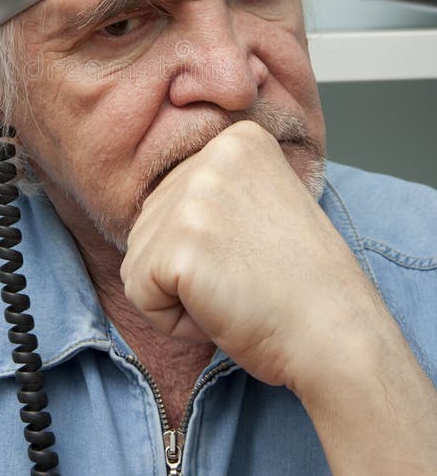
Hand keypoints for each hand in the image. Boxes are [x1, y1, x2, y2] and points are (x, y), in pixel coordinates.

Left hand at [120, 120, 384, 392]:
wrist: (337, 335)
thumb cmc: (303, 285)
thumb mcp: (262, 205)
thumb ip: (213, 191)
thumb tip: (157, 202)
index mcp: (238, 140)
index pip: (173, 197)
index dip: (207, 243)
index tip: (258, 252)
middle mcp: (212, 155)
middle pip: (149, 224)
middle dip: (186, 268)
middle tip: (247, 278)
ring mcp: (193, 197)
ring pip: (139, 259)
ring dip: (177, 294)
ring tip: (236, 292)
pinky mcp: (178, 246)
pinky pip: (139, 293)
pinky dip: (172, 320)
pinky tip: (223, 309)